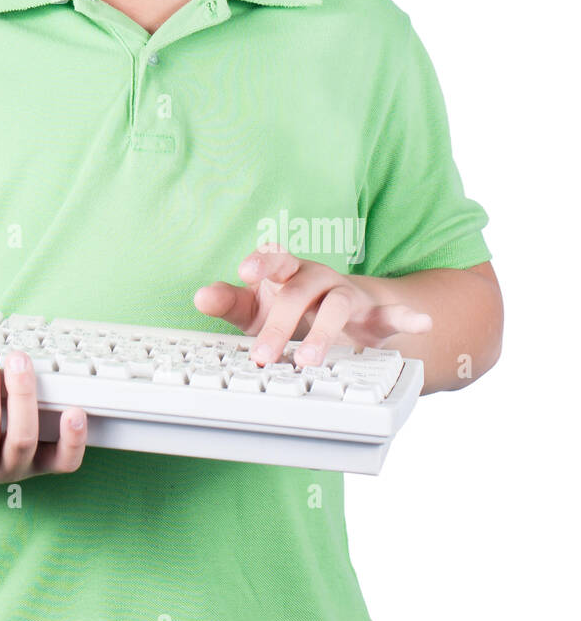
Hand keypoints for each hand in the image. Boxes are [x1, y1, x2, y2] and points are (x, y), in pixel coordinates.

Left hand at [193, 243, 432, 367]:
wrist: (342, 316)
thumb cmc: (289, 309)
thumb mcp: (255, 309)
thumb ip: (228, 302)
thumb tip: (200, 296)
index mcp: (287, 272)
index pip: (274, 259)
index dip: (262, 262)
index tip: (246, 272)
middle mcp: (318, 278)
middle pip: (299, 293)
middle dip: (280, 325)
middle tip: (262, 355)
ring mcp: (348, 294)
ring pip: (338, 305)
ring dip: (324, 333)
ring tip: (307, 360)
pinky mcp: (375, 316)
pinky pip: (394, 313)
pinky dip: (408, 316)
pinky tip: (419, 321)